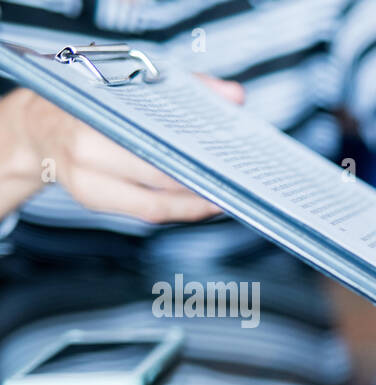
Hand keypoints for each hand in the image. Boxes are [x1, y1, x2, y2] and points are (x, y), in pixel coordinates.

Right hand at [1, 75, 242, 222]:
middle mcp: (86, 149)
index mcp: (97, 112)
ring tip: (224, 199)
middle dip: (201, 183)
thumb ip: (189, 85)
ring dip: (193, 205)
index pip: (157, 139)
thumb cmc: (95, 98)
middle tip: (235, 184)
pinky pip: (144, 212)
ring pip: (153, 205)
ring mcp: (85, 180)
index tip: (230, 160)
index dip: (196, 154)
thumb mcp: (135, 81)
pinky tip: (200, 204)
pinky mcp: (91, 199)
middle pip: (158, 176)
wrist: (39, 123)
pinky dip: (177, 210)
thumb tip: (233, 96)